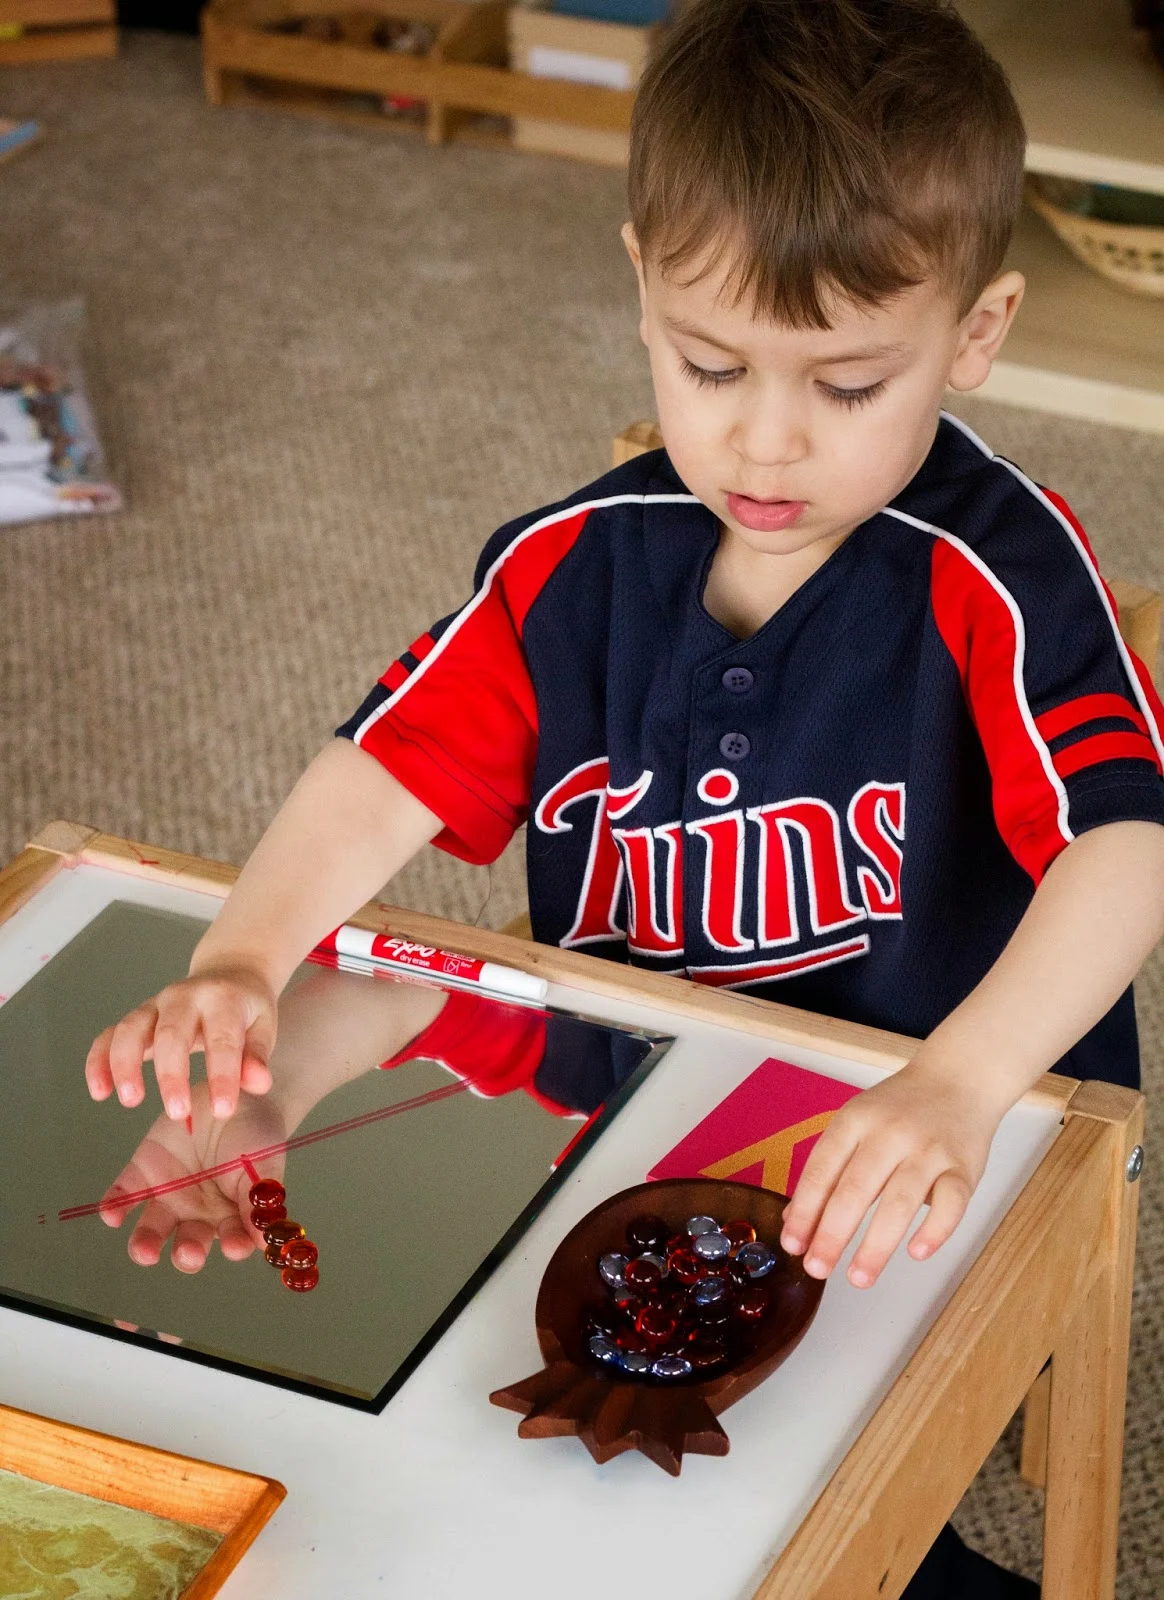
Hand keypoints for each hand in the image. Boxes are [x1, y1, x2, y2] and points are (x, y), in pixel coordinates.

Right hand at [85, 965, 276, 1121]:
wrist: (228, 973)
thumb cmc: (246, 1009)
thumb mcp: (263, 1027)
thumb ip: (257, 1056)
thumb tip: (259, 1084)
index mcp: (222, 999)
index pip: (223, 1039)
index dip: (223, 1076)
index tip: (223, 1110)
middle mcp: (185, 997)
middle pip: (171, 1033)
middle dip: (171, 1074)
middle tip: (177, 1112)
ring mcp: (156, 1005)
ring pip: (131, 1029)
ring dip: (125, 1065)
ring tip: (130, 1100)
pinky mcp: (137, 1017)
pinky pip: (109, 1035)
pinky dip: (99, 1061)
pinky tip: (99, 1091)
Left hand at [98, 1085, 286, 1271]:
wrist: (229, 1095)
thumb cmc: (254, 1135)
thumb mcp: (262, 1162)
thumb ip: (259, 1199)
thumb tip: (264, 1240)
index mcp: (230, 1215)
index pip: (233, 1239)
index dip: (233, 1245)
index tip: (234, 1246)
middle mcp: (197, 1213)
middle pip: (188, 1243)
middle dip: (188, 1253)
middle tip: (188, 1254)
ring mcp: (168, 1195)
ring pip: (152, 1229)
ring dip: (145, 1244)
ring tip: (144, 1251)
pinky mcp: (142, 1174)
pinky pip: (125, 1195)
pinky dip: (116, 1206)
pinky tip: (111, 1215)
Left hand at [778, 1060, 1001, 1288]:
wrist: (958, 1079)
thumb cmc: (899, 1109)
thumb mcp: (855, 1125)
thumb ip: (828, 1171)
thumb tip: (795, 1222)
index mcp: (855, 1121)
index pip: (822, 1170)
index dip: (805, 1210)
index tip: (793, 1245)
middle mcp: (890, 1134)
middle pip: (856, 1189)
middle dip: (833, 1234)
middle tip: (818, 1269)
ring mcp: (929, 1150)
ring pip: (900, 1202)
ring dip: (877, 1245)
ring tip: (858, 1277)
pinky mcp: (964, 1167)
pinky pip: (951, 1202)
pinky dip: (935, 1230)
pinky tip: (917, 1253)